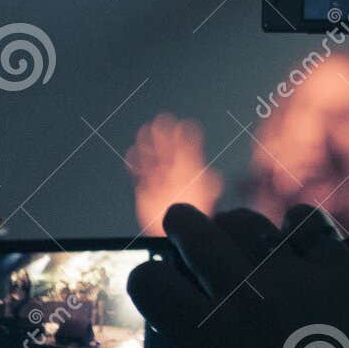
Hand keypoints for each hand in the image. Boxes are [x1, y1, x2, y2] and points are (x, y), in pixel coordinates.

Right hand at [126, 115, 222, 235]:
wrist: (182, 228)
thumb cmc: (199, 210)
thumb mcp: (209, 197)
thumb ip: (211, 186)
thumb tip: (216, 178)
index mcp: (192, 167)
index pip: (190, 146)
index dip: (188, 135)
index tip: (185, 125)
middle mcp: (175, 169)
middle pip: (169, 147)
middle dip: (166, 133)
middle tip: (163, 119)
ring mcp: (159, 177)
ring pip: (152, 156)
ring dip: (148, 143)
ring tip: (145, 130)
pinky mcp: (145, 187)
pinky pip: (138, 173)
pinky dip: (135, 163)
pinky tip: (132, 154)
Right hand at [127, 204, 348, 347]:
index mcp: (210, 335)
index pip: (152, 284)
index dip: (145, 280)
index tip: (150, 280)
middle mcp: (247, 294)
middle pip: (196, 234)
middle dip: (182, 224)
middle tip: (179, 222)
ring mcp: (296, 274)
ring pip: (249, 223)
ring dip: (234, 223)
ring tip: (228, 226)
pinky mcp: (341, 267)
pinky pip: (310, 224)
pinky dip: (296, 222)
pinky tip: (292, 227)